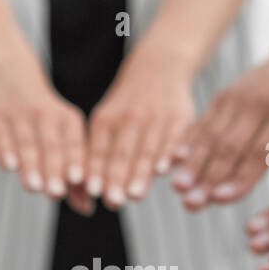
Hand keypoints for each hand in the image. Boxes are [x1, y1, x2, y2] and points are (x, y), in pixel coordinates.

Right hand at [0, 60, 84, 198]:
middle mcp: (45, 114)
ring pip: (27, 143)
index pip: (73, 143)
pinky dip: (5, 150)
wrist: (7, 76)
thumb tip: (86, 209)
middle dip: (53, 169)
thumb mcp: (60, 138)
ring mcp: (18, 114)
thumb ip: (73, 177)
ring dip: (31, 165)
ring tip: (34, 188)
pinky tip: (9, 167)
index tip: (78, 180)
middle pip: (51, 145)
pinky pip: (1, 135)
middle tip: (56, 192)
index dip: (75, 160)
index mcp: (67, 120)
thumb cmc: (41, 121)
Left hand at [87, 49, 193, 207]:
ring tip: (135, 195)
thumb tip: (89, 194)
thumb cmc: (127, 107)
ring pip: (146, 149)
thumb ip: (99, 156)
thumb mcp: (107, 121)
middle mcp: (129, 118)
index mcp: (106, 120)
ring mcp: (155, 117)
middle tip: (114, 202)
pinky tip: (164, 170)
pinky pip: (173, 139)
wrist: (159, 68)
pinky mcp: (179, 118)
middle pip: (123, 153)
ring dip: (141, 174)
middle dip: (117, 179)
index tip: (93, 192)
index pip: (100, 151)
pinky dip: (167, 154)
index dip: (97, 171)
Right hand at [170, 31, 268, 209]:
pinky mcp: (224, 96)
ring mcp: (237, 97)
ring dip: (193, 164)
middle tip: (190, 203)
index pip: (260, 151)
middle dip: (208, 177)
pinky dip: (189, 143)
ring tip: (177, 188)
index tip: (221, 200)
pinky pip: (204, 122)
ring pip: (211, 135)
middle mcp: (258, 103)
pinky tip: (175, 162)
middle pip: (229, 146)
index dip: (239, 177)